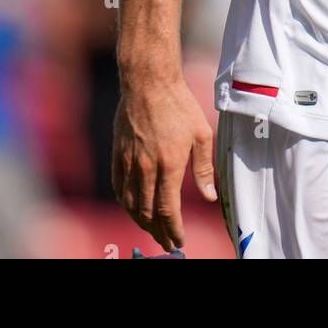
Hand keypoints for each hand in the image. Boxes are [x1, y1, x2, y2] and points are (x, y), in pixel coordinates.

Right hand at [112, 74, 216, 251]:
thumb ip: (203, 169)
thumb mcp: (201, 134)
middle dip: (158, 233)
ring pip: (130, 204)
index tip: (179, 241)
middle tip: (168, 244)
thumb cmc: (179, 105)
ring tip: (153, 231)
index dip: (174, 230)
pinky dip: (125, 205)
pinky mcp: (117, 155)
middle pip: (147, 213)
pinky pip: (118, 188)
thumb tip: (210, 197)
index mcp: (168, 164)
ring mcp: (128, 162)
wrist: (148, 83)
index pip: (168, 210)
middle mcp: (145, 168)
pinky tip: (133, 210)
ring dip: (141, 222)